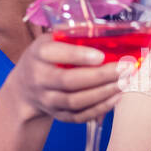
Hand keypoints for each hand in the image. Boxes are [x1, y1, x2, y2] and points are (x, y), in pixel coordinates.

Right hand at [8, 35, 127, 123]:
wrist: (25, 87)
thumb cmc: (46, 57)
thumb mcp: (51, 40)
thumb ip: (72, 37)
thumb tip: (107, 34)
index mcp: (39, 54)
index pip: (56, 54)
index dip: (78, 55)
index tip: (101, 55)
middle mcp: (40, 79)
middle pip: (69, 81)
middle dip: (100, 76)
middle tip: (124, 69)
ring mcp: (48, 100)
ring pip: (76, 101)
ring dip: (103, 93)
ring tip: (125, 82)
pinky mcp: (58, 115)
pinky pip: (80, 116)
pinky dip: (101, 108)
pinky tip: (117, 96)